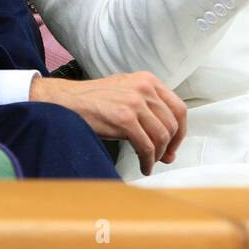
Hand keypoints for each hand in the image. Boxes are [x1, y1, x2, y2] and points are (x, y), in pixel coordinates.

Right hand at [29, 71, 186, 175]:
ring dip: (158, 155)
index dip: (180, 131)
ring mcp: (135, 103)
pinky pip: (146, 147)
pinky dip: (148, 161)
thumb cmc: (95, 100)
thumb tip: (168, 140)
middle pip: (172, 124)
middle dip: (170, 146)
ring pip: (161, 136)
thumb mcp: (126, 91)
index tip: (174, 145)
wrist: (67, 100)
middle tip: (164, 158)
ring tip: (150, 163)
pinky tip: (143, 167)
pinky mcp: (125, 120)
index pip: (178, 108)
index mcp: (148, 81)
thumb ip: (148, 109)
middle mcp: (145, 89)